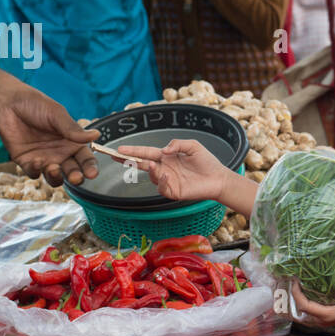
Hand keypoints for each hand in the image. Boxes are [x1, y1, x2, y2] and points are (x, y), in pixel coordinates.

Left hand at [0, 92, 99, 185]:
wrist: (9, 104)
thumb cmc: (36, 106)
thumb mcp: (57, 115)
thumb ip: (74, 130)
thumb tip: (96, 135)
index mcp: (72, 143)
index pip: (85, 159)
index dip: (90, 167)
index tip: (92, 173)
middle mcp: (60, 154)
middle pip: (72, 172)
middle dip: (75, 177)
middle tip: (75, 177)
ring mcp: (44, 160)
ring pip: (55, 177)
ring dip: (56, 177)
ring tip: (54, 169)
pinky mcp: (27, 163)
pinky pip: (34, 172)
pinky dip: (36, 170)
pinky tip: (36, 161)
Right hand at [116, 138, 231, 201]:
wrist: (218, 178)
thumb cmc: (206, 162)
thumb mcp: (193, 146)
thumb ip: (177, 144)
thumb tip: (163, 150)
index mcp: (167, 157)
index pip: (146, 153)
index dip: (133, 151)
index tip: (119, 149)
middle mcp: (164, 168)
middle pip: (142, 164)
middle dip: (128, 161)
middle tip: (116, 157)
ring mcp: (168, 181)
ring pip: (152, 176)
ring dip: (150, 170)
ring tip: (154, 164)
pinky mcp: (173, 191)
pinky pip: (162, 188)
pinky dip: (162, 181)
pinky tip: (167, 176)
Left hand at [290, 257, 334, 327]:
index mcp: (329, 315)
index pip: (304, 306)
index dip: (296, 293)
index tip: (295, 280)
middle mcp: (325, 320)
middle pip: (301, 310)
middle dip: (294, 296)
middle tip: (293, 281)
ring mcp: (327, 320)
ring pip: (306, 312)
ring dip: (299, 300)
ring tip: (297, 285)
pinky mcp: (330, 317)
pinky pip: (312, 311)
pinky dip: (307, 302)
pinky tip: (308, 291)